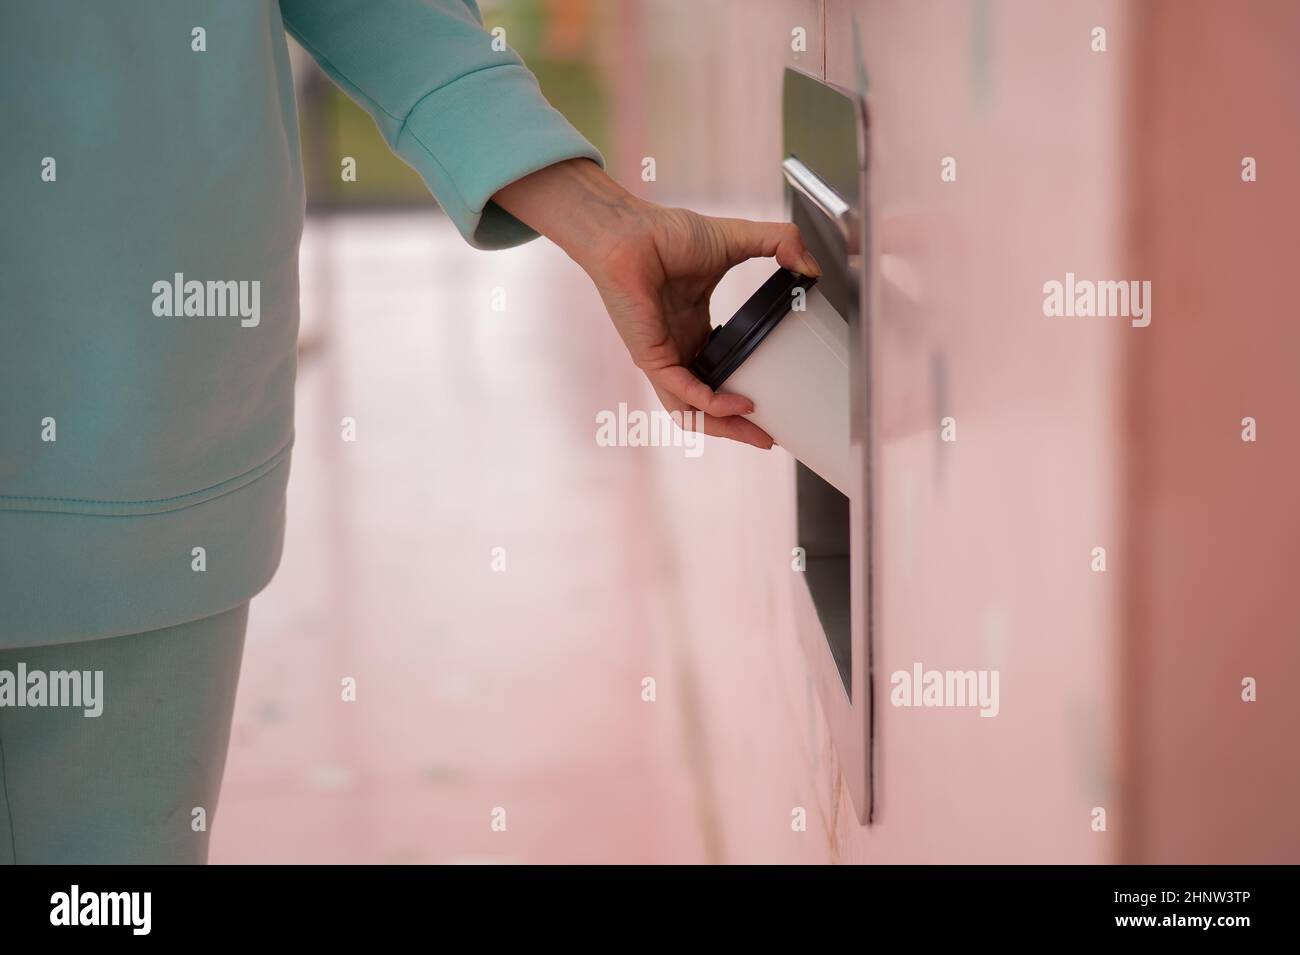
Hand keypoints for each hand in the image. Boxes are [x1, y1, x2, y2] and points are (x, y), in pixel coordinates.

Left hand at [493, 159, 819, 448]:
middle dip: (739, 427)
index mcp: (693, 330)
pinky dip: (711, 404)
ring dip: (726, 428)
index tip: (772, 404)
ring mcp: (663, 358)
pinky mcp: (651, 358)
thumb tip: (810, 267)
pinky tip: (738, 406)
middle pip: (706, 405)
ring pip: (693, 411)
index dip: (742, 394)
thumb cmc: (667, 233)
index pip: (719, 376)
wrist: (629, 231)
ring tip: (759, 436)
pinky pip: (683, 393)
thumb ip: (779, 245)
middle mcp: (678, 350)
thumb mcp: (737, 240)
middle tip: (770, 438)